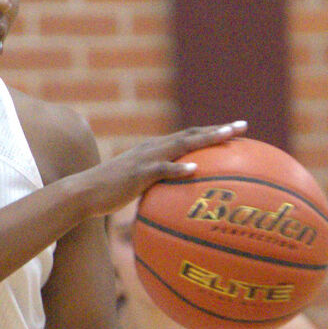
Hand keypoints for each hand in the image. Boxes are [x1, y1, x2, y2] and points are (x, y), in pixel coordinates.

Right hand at [69, 121, 247, 218]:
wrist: (84, 192)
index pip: (189, 136)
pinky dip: (178, 168)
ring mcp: (146, 159)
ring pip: (181, 144)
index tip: (236, 130)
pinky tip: (194, 169)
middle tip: (243, 126)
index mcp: (156, 150)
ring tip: (227, 137)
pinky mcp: (138, 173)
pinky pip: (161, 169)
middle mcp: (154, 148)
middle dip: (218, 129)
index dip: (212, 132)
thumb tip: (177, 202)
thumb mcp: (140, 189)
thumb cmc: (111, 194)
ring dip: (205, 139)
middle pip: (191, 134)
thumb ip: (159, 188)